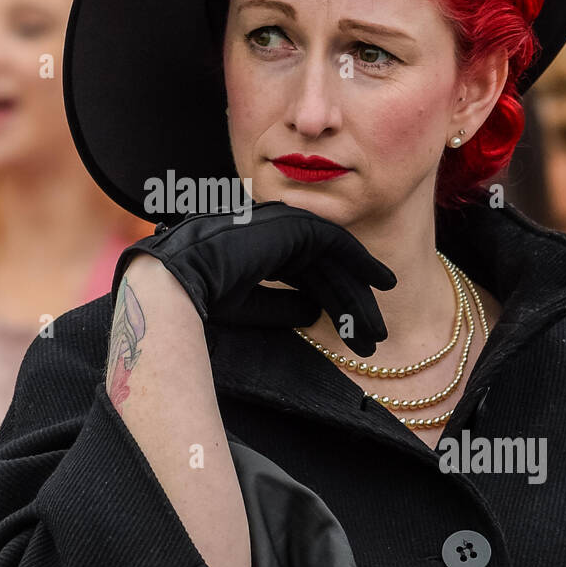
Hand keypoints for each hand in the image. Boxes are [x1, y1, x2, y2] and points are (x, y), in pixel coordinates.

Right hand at [114, 200, 395, 356]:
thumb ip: (282, 307)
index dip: (333, 305)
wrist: (182, 278)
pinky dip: (362, 262)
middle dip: (350, 307)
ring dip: (358, 296)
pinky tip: (383, 285)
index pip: (309, 277)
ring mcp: (286, 225)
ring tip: (378, 332)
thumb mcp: (249, 307)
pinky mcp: (295, 226)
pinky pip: (338, 244)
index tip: (354, 335)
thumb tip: (314, 314)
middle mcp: (277, 233)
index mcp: (262, 249)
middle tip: (373, 340)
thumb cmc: (203, 295)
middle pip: (326, 272)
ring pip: (336, 263)